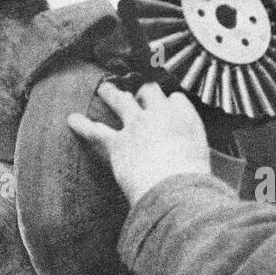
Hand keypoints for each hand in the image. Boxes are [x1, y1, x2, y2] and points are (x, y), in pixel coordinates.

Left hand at [67, 81, 210, 205]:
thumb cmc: (194, 179)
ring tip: (104, 88)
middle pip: (149, 91)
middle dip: (142, 90)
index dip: (171, 102)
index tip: (169, 105)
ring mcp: (136, 125)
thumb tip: (189, 159)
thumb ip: (192, 149)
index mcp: (185, 116)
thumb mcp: (202, 159)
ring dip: (111, 93)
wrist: (175, 186)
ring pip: (120, 100)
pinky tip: (72, 119)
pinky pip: (95, 130)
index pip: (176, 99)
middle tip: (137, 92)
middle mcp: (159, 113)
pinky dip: (82, 125)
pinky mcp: (117, 142)